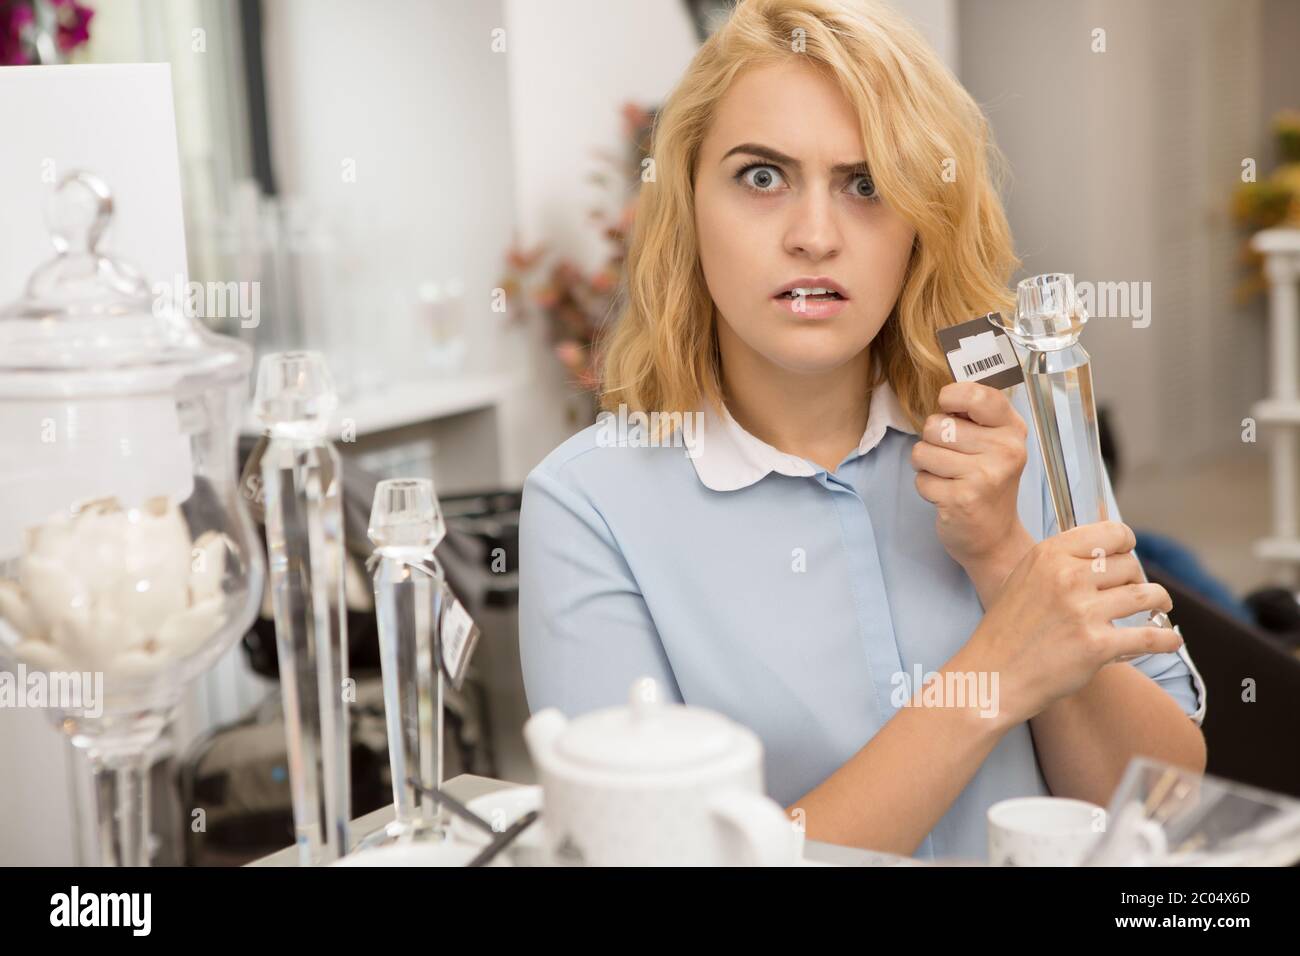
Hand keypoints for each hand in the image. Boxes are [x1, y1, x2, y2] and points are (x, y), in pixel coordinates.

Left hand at [910, 381, 1030, 583]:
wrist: (994, 537)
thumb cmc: (987, 482)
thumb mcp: (993, 443)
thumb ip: (974, 415)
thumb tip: (944, 393)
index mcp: (1012, 429)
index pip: (977, 394)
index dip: (950, 397)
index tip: (948, 407)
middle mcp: (1005, 450)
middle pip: (937, 425)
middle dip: (933, 441)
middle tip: (952, 459)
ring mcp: (985, 476)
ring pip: (923, 451)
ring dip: (927, 465)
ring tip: (949, 477)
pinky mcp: (962, 499)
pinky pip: (921, 479)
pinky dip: (927, 487)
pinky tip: (947, 495)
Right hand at [953, 521, 1180, 725]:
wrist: (992, 675)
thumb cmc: (1006, 630)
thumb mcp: (1023, 578)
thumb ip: (1058, 561)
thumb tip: (1103, 550)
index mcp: (1049, 554)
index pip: (1112, 532)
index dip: (1126, 544)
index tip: (1127, 556)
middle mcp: (1066, 577)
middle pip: (1130, 564)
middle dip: (1136, 579)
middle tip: (1132, 593)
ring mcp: (1083, 611)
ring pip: (1148, 595)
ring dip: (1159, 602)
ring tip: (1159, 609)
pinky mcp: (1096, 645)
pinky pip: (1151, 636)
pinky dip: (1167, 639)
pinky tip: (1170, 640)